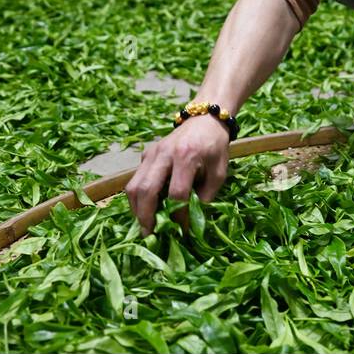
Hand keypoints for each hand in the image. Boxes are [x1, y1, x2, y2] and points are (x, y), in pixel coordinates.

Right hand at [125, 114, 229, 235]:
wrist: (204, 119)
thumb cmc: (215, 147)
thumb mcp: (219, 172)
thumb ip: (207, 195)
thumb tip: (192, 221)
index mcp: (186, 156)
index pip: (176, 193)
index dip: (178, 216)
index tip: (182, 231)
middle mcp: (165, 154)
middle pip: (147, 189)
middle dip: (145, 216)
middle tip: (150, 234)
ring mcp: (152, 153)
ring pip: (134, 185)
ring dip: (136, 209)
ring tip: (145, 225)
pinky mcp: (146, 154)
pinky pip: (136, 179)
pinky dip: (138, 198)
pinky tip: (146, 209)